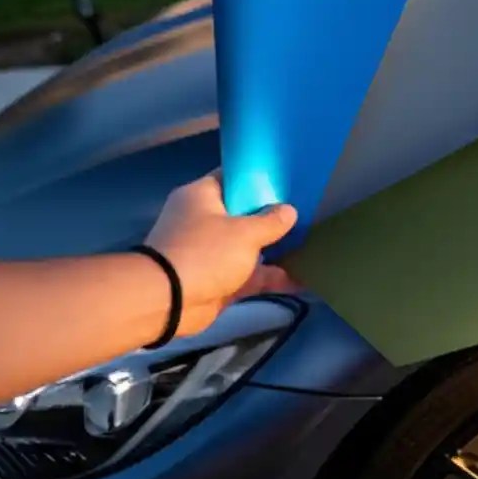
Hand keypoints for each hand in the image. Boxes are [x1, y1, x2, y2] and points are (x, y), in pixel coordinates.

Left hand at [145, 172, 297, 336]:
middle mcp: (203, 220)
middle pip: (244, 213)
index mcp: (202, 196)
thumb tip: (289, 211)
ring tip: (309, 246)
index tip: (288, 181)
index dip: (261, 178)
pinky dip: (270, 277)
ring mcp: (210, 251)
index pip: (233, 177)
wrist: (168, 301)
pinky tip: (300, 280)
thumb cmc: (205, 253)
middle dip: (272, 217)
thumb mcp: (245, 232)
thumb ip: (272, 221)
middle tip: (306, 213)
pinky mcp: (217, 278)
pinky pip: (249, 274)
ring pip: (248, 245)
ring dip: (274, 249)